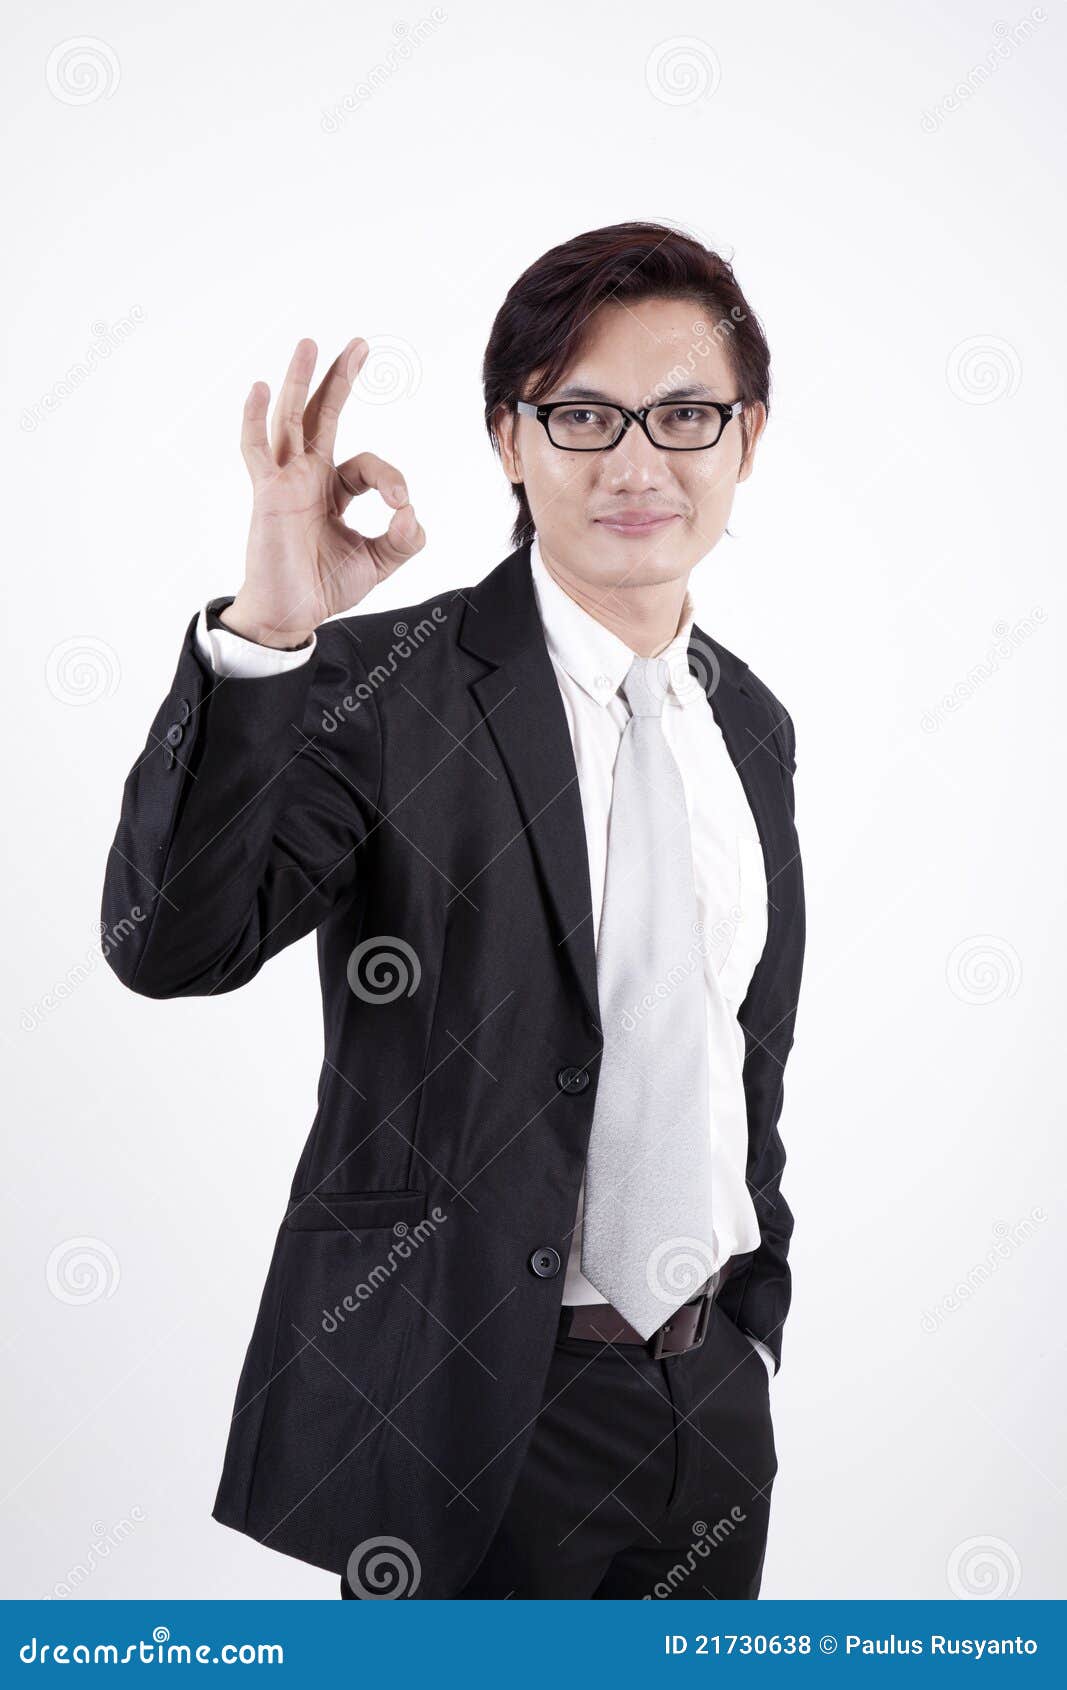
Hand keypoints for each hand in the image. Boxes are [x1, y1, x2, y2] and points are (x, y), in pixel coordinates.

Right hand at [222, 337, 425, 647]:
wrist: (290, 614)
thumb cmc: (323, 586)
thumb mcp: (378, 563)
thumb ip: (403, 540)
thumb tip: (412, 513)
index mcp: (333, 490)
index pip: (368, 466)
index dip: (391, 479)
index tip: (402, 506)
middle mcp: (308, 477)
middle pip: (324, 416)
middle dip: (341, 379)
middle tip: (359, 344)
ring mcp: (284, 481)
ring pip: (292, 420)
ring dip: (301, 380)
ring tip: (310, 343)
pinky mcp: (266, 493)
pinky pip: (257, 450)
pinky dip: (256, 418)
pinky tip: (261, 388)